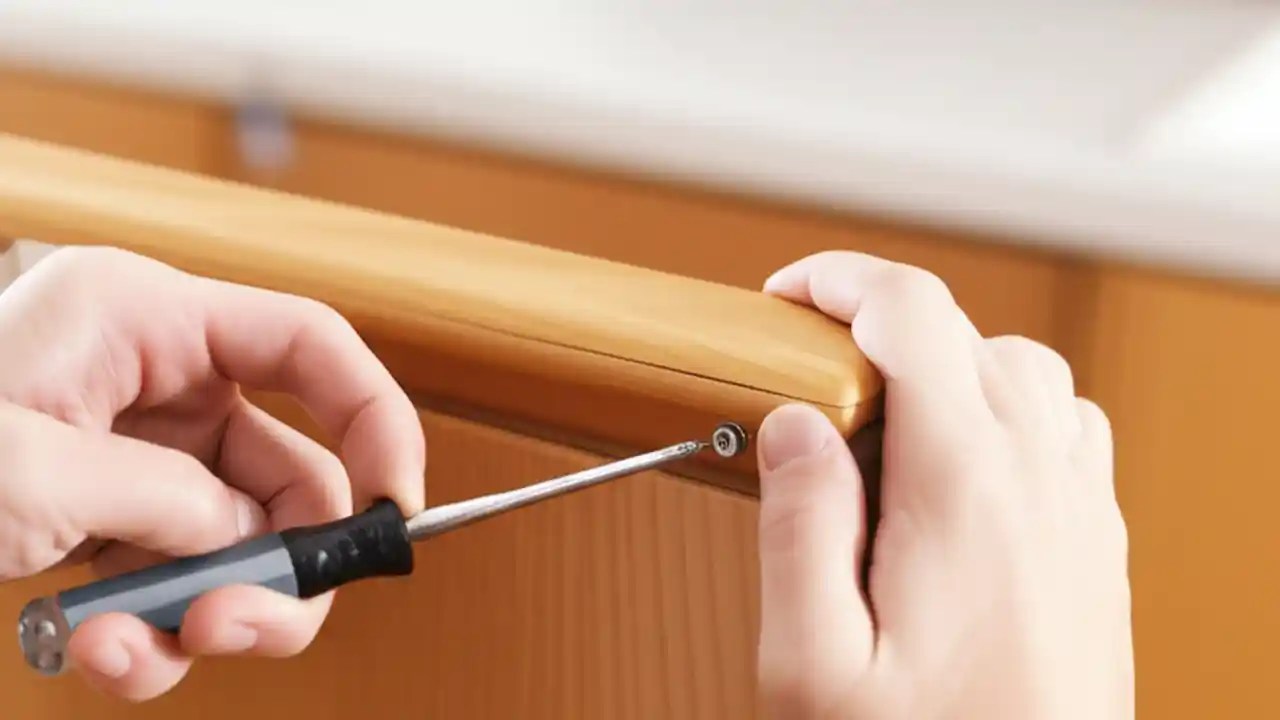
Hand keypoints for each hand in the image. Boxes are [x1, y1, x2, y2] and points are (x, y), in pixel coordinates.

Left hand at [0, 247, 424, 699]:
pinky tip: (107, 650)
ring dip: (214, 609)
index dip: (374, 419)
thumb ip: (170, 502)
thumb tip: (251, 541)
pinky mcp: (110, 521)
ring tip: (151, 645)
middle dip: (281, 558)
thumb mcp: (34, 471)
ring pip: (239, 543)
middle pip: (287, 469)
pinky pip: (177, 580)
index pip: (312, 346)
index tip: (394, 506)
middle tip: (252, 622)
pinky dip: (155, 631)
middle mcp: (154, 384)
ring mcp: (135, 458)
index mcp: (147, 319)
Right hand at [754, 252, 1132, 718]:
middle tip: (817, 375)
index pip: (915, 313)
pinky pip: (1064, 431)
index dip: (840, 279)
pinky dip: (1005, 413)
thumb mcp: (813, 664)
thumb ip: (798, 526)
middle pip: (971, 333)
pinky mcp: (1097, 550)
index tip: (790, 297)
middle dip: (883, 324)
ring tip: (883, 422)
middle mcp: (1041, 485)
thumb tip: (794, 424)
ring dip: (951, 366)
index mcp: (965, 491)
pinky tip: (955, 472)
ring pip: (1029, 373)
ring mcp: (1082, 515)